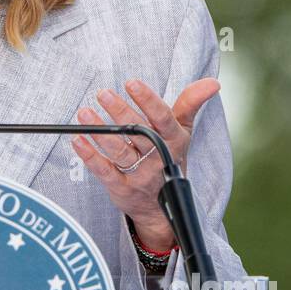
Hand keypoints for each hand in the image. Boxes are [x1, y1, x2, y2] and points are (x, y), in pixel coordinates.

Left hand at [71, 78, 220, 250]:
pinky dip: (90, 156)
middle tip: (104, 94)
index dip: (147, 100)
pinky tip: (78, 140)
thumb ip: (191, 104)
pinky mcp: (122, 188)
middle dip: (120, 111)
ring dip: (100, 131)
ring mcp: (139, 174)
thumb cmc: (169, 159)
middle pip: (138, 132)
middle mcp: (158, 158)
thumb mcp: (182, 131)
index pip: (162, 118)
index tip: (132, 83)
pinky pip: (104, 171)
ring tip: (85, 113)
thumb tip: (212, 82)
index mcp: (173, 141)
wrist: (163, 207)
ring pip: (119, 150)